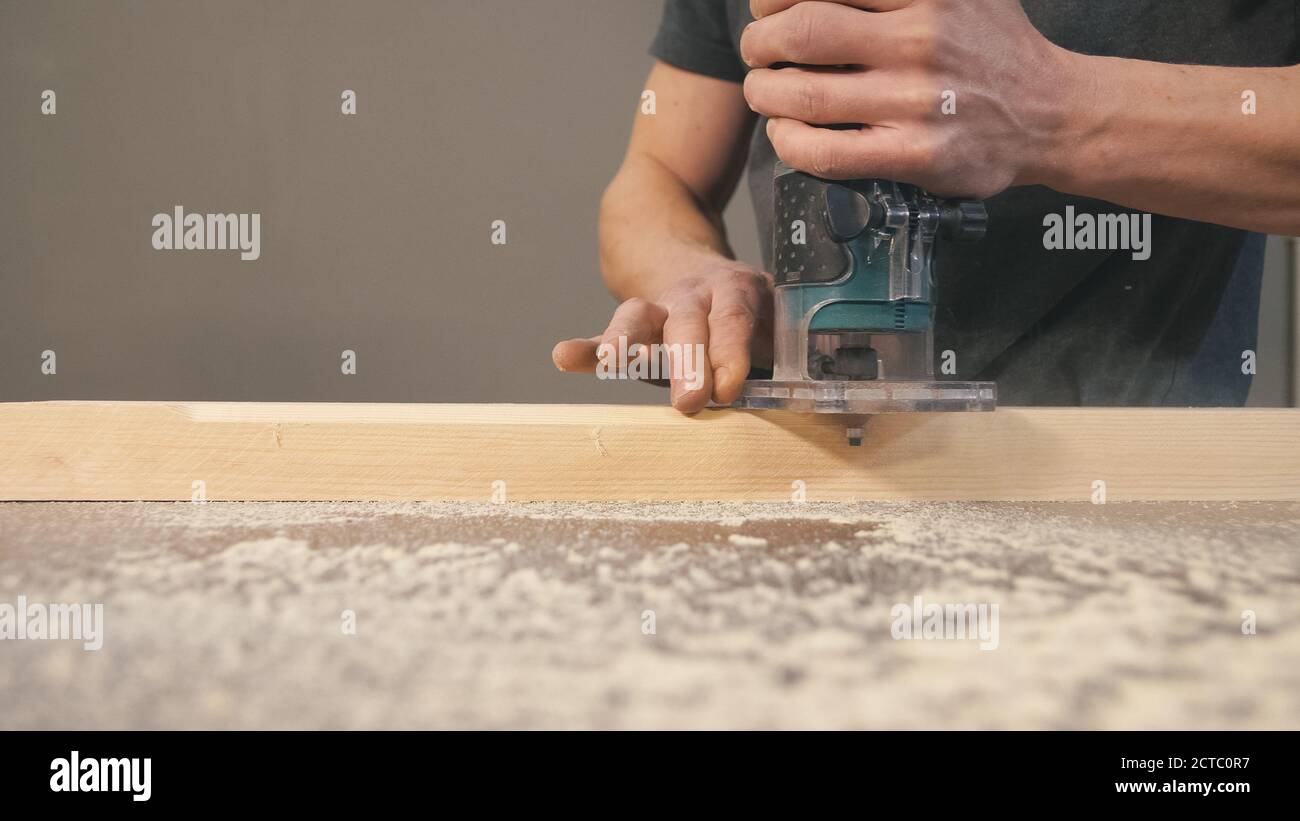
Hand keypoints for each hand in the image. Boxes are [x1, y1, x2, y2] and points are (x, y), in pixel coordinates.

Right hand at [552, 265, 773, 412]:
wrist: (681, 259)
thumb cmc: (736, 312)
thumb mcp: (766, 319)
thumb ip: (776, 356)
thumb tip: (797, 403)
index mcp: (735, 293)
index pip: (735, 320)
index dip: (732, 352)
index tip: (731, 386)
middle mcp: (693, 297)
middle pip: (688, 324)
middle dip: (688, 362)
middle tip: (690, 401)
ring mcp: (656, 307)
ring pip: (639, 318)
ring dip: (626, 343)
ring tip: (610, 362)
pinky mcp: (628, 324)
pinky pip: (605, 336)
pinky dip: (586, 350)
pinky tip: (565, 357)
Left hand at [741, 0, 1075, 197]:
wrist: (1051, 114)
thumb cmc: (992, 47)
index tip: (767, 8)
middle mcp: (921, 39)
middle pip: (801, 32)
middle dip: (760, 42)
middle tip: (758, 51)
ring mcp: (916, 101)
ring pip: (803, 94)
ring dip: (765, 93)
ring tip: (765, 91)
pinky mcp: (915, 155)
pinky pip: (825, 152)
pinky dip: (789, 142)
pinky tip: (787, 133)